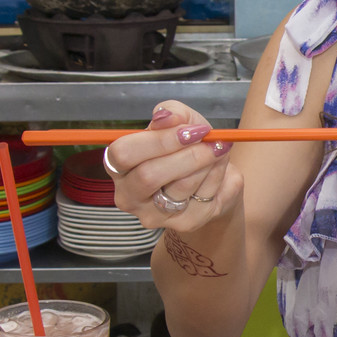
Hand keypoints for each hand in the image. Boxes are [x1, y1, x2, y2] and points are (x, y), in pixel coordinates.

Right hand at [105, 101, 240, 230]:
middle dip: (185, 153)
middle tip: (209, 138)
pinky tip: (219, 165)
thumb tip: (165, 116)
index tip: (188, 130)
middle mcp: (129, 195)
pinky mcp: (183, 223)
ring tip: (217, 147)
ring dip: (206, 161)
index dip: (158, 140)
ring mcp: (154, 214)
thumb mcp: (180, 121)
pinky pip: (202, 196)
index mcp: (118, 165)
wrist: (211, 178)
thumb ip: (172, 113)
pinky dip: (217, 174)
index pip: (123, 154)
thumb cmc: (186, 146)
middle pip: (148, 176)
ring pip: (181, 186)